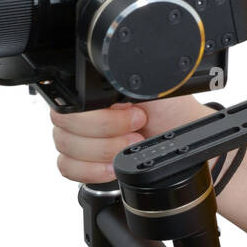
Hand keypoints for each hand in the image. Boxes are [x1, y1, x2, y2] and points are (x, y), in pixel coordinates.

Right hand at [49, 95, 203, 182]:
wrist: (181, 132)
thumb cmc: (168, 108)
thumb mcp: (149, 87)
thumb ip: (124, 82)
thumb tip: (110, 76)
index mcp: (93, 91)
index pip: (70, 104)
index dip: (101, 115)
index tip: (134, 113)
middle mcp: (81, 112)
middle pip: (64, 128)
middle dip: (106, 134)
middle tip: (137, 130)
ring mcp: (79, 138)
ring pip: (66, 149)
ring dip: (103, 152)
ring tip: (131, 145)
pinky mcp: (83, 162)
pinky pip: (67, 168)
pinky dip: (91, 170)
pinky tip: (112, 167)